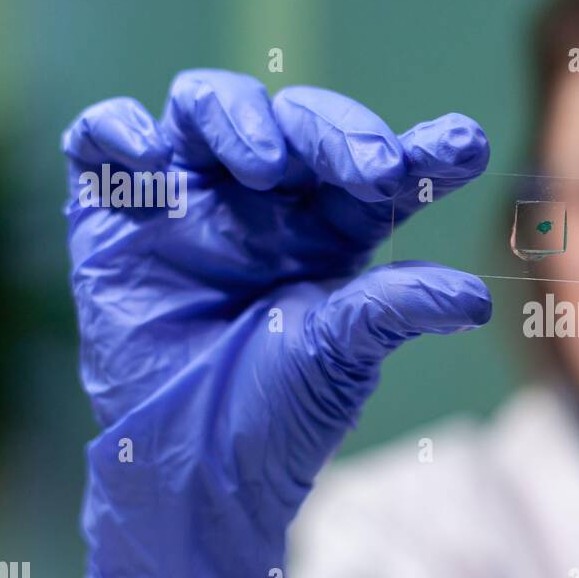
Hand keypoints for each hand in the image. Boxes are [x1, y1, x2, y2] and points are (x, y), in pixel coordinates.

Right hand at [62, 69, 491, 577]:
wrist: (191, 471)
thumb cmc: (276, 415)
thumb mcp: (341, 357)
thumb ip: (395, 311)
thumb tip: (475, 296)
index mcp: (332, 228)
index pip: (379, 169)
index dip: (423, 150)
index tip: (465, 148)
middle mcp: (266, 202)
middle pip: (301, 124)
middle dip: (340, 133)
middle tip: (372, 168)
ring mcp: (191, 199)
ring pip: (210, 106)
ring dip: (241, 117)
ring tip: (265, 166)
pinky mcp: (115, 211)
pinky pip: (103, 140)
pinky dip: (121, 130)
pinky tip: (152, 160)